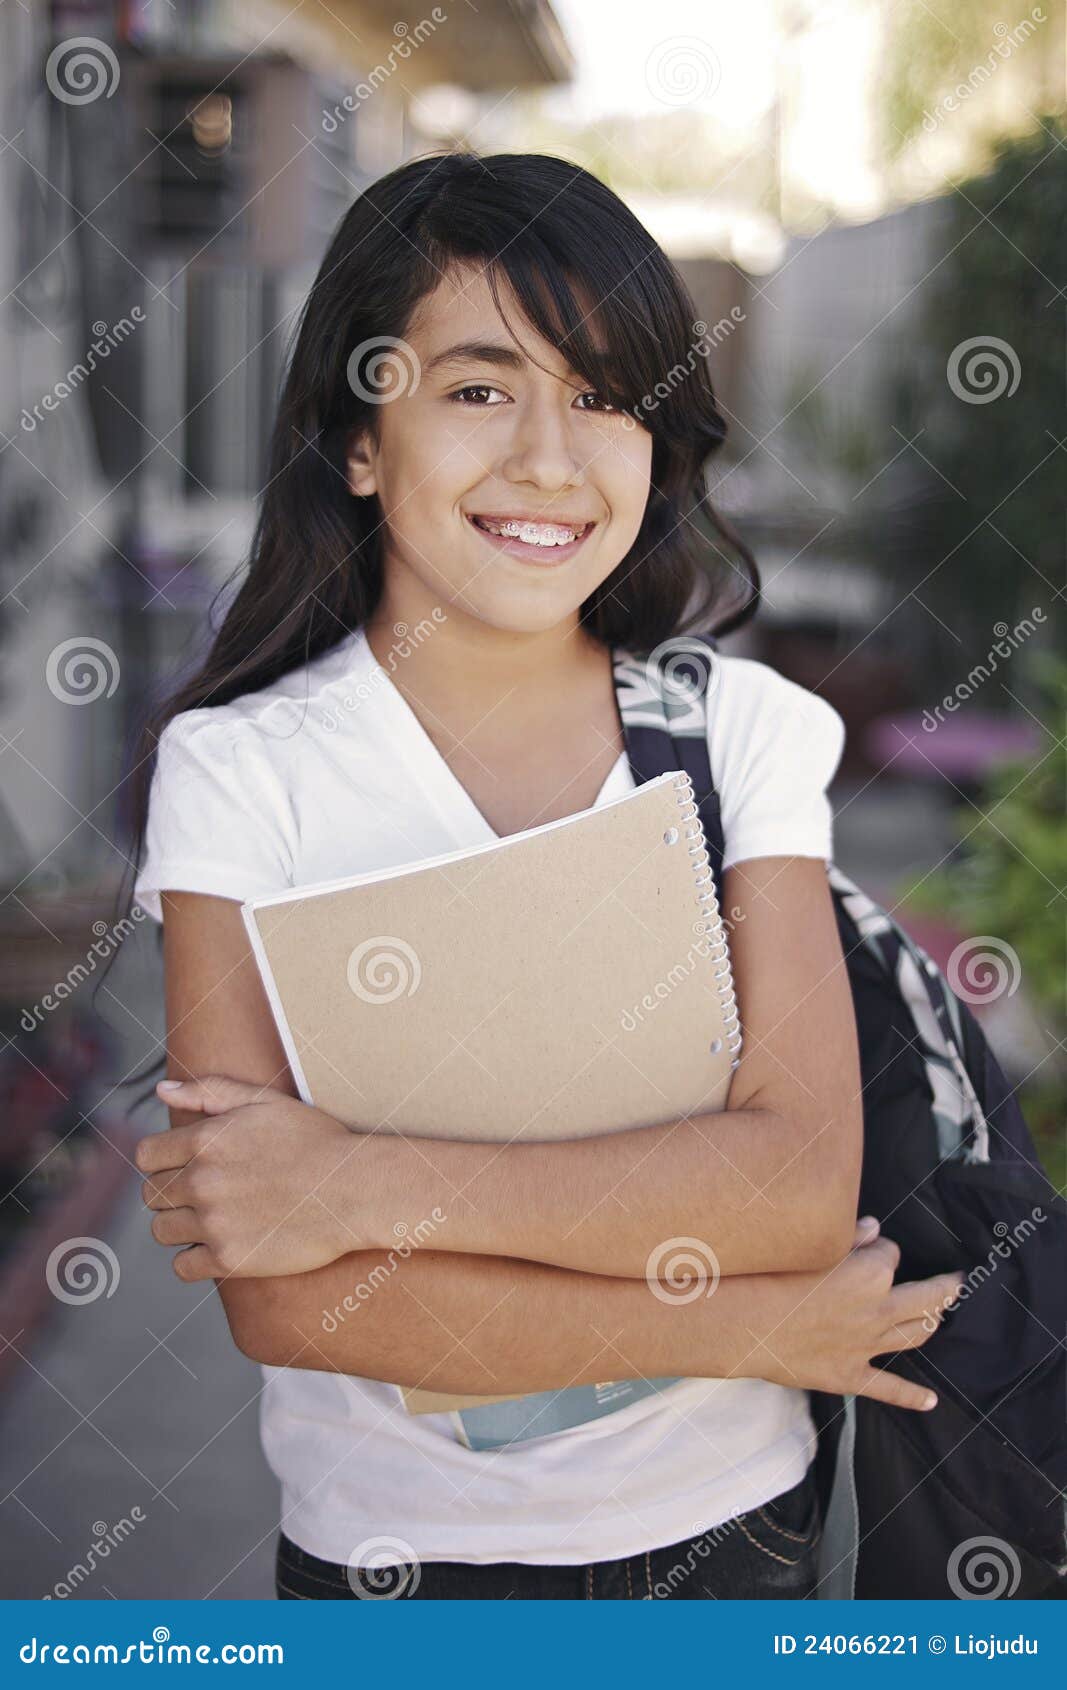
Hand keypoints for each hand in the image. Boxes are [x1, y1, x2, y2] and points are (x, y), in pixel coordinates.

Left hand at [136, 1074, 376, 1281]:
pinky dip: (194, 1259)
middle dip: (172, 1192)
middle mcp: (201, 1181)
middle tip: (207, 1193)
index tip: (184, 1166)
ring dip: (181, 1225)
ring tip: (214, 1218)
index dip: (162, 1161)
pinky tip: (220, 1245)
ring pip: (162, 1231)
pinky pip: (182, 1266)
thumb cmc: (316, 1140)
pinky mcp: (228, 1259)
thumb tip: (161, 1090)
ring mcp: (213, 1223)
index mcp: (204, 1140)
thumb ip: (209, 1091)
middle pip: (152, 1194)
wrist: (355, 1189)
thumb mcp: (265, 1101)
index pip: (146, 1156)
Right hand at [740, 1217, 964, 1411]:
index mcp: (870, 1273)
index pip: (891, 1254)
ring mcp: (867, 1346)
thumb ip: (848, 1235)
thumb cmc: (771, 1275)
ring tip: (940, 1316)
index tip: (870, 1248)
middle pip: (926, 1297)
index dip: (882, 1249)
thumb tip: (875, 1227)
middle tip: (957, 1280)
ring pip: (916, 1334)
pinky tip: (931, 1401)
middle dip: (944, 1287)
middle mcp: (878, 1310)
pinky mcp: (850, 1375)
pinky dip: (912, 1396)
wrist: (743, 1325)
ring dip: (933, 1323)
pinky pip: (889, 1389)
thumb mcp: (810, 1245)